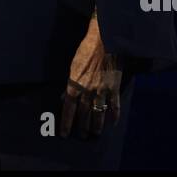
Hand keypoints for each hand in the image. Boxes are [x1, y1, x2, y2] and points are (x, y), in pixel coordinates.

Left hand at [59, 14, 121, 138]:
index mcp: (74, 85)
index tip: (64, 133)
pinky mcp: (113, 87)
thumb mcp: (72, 66)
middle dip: (82, 126)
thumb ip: (69, 84)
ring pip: (98, 113)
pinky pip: (114, 105)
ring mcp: (101, 90)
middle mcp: (87, 91)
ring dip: (97, 125)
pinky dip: (114, 114)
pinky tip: (113, 122)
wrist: (104, 41)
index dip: (66, 122)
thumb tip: (62, 97)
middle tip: (82, 136)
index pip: (68, 108)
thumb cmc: (85, 51)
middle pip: (84, 113)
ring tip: (96, 133)